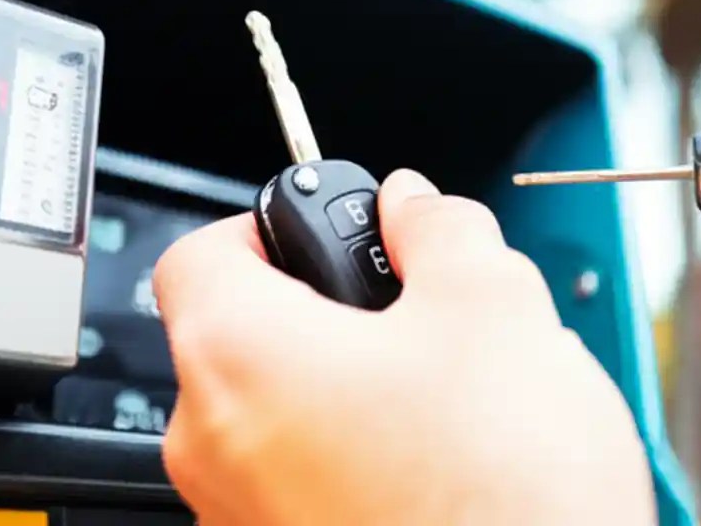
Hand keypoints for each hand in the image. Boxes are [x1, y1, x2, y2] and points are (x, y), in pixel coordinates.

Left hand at [151, 169, 654, 524]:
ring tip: (449, 399)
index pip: (201, 250)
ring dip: (353, 389)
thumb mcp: (494, 306)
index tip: (330, 230)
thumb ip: (441, 230)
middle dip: (333, 313)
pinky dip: (358, 457)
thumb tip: (416, 206)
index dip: (269, 222)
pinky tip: (444, 465)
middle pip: (247, 337)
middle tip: (417, 315)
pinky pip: (305, 483)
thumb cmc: (499, 492)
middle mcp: (215, 447)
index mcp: (240, 356)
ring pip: (283, 416)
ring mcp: (246, 519)